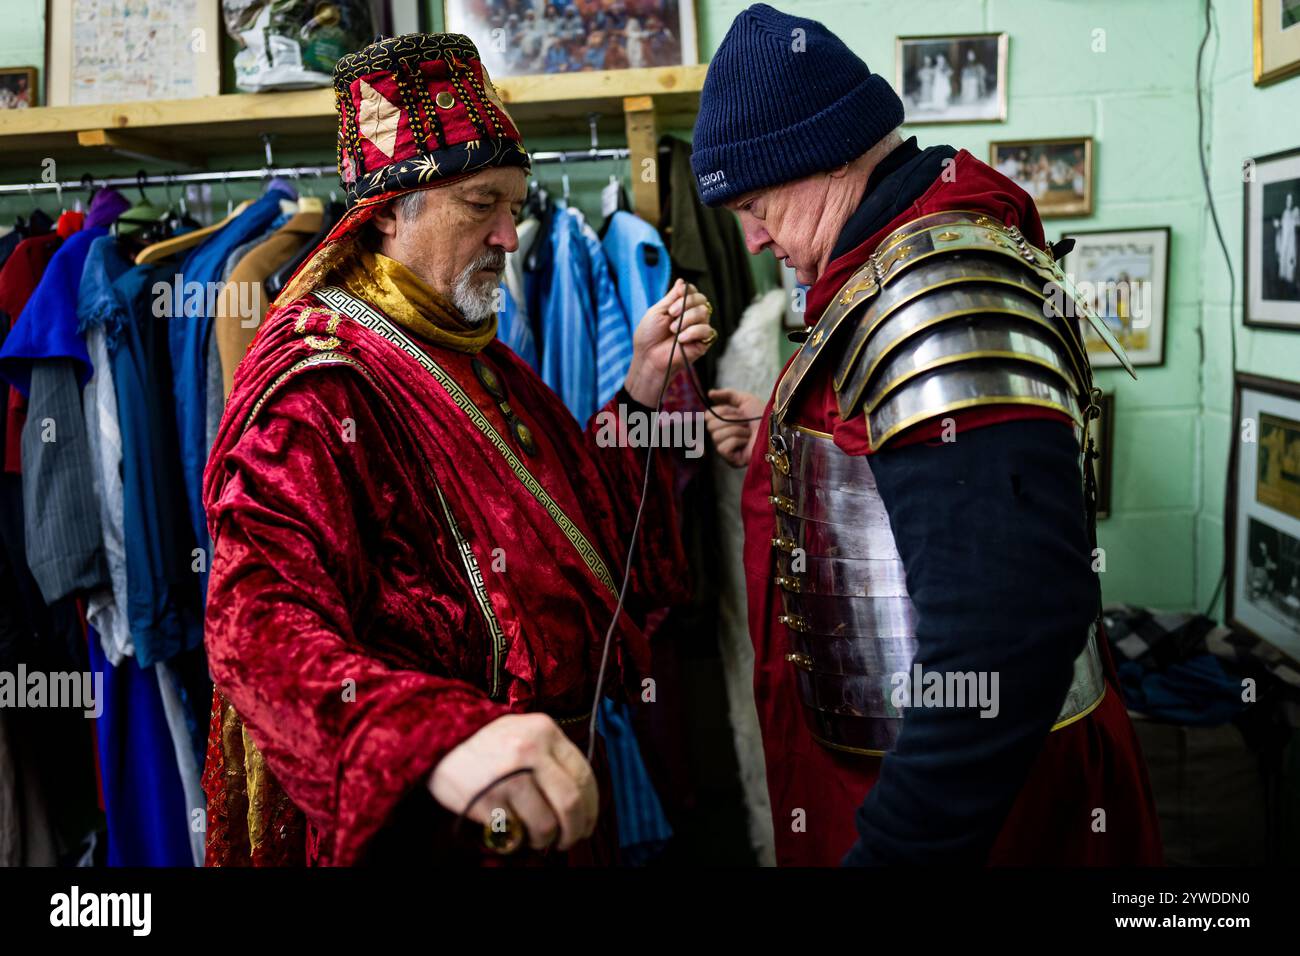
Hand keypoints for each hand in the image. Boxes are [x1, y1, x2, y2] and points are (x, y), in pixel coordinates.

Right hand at [428, 713, 597, 851]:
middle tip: (568, 840)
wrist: (437, 741)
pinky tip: (514, 832)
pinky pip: (516, 832)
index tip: (588, 822)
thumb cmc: (485, 743)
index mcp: (545, 730)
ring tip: (538, 838)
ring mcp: (508, 775)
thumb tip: (581, 799)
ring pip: (546, 823)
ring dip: (546, 839)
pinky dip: (519, 840)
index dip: (592, 806)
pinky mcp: (487, 799)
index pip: (584, 774)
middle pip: (571, 802)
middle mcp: (530, 750)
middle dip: (575, 829)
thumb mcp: (523, 733)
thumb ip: (551, 756)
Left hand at [624, 279, 714, 407]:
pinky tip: (681, 339)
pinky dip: (692, 332)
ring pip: (704, 312)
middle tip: (671, 315)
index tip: (673, 301)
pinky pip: (707, 330)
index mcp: (681, 308)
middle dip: (685, 304)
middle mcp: (692, 317)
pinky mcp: (703, 342)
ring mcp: (698, 329)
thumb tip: (682, 281)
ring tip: (673, 330)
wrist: (648, 357)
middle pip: (701, 299)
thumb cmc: (649, 336)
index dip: (686, 293)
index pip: (693, 292)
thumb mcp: (658, 311)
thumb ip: (671, 297)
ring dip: (686, 319)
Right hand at [706, 388, 765, 467]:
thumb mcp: (745, 400)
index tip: (737, 412)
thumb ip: (727, 394)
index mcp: (722, 423)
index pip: (708, 416)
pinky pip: (723, 448)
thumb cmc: (762, 415)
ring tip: (748, 433)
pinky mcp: (731, 460)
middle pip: (711, 426)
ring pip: (716, 436)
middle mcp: (721, 437)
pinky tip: (747, 442)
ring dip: (736, 431)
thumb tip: (709, 393)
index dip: (722, 411)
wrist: (774, 428)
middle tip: (745, 423)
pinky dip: (737, 441)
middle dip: (731, 421)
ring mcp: (726, 450)